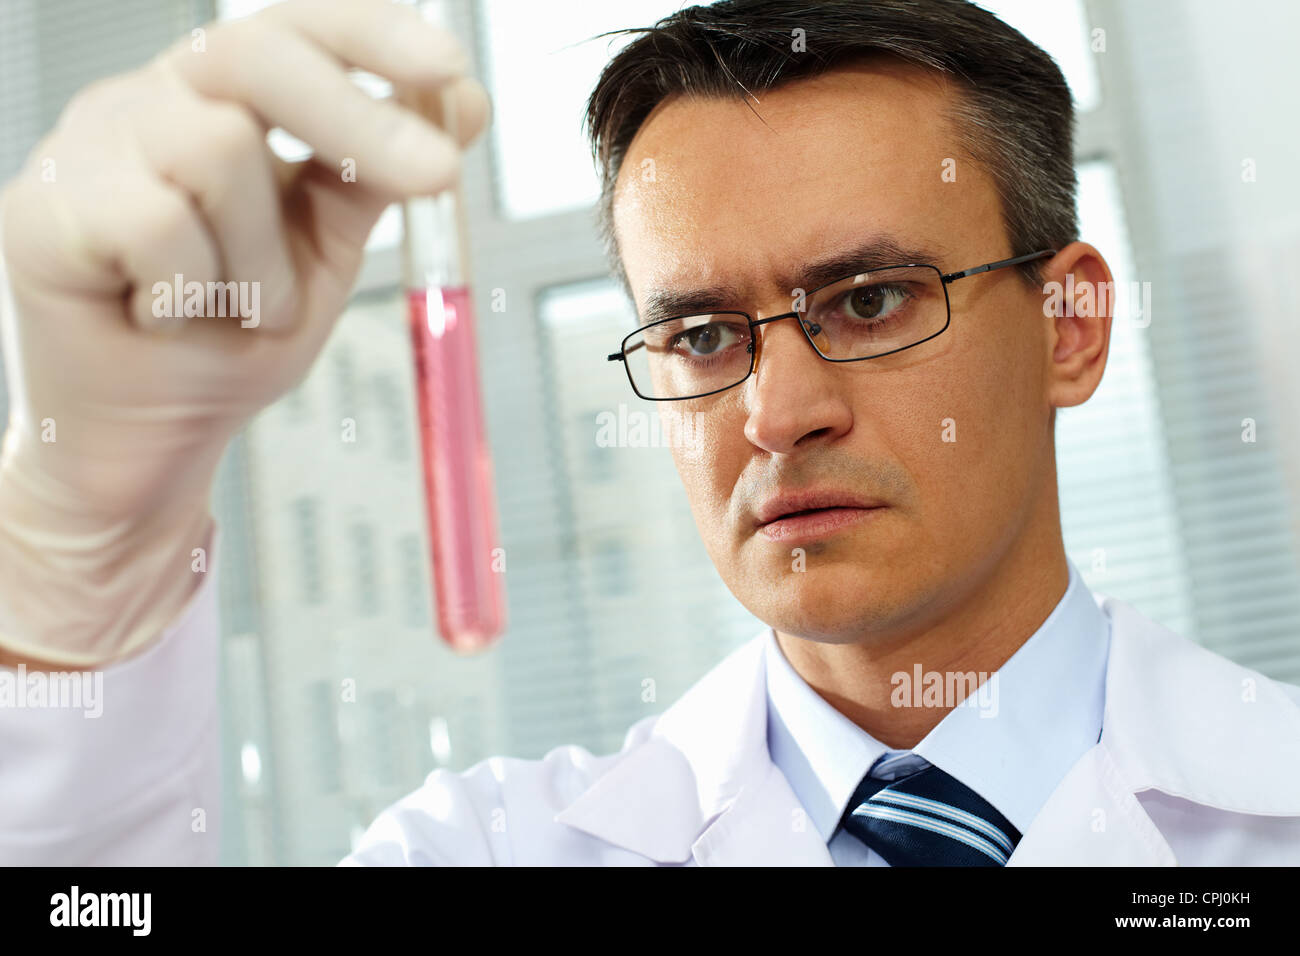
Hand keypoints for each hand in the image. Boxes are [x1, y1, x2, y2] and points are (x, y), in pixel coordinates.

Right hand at [0, 0, 490, 664]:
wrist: (155, 436)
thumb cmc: (230, 339)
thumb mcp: (326, 255)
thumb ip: (377, 178)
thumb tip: (463, 102)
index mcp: (223, 101)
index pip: (296, 28)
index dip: (373, 35)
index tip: (451, 69)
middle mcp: (152, 102)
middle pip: (256, 56)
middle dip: (358, 119)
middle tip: (438, 175)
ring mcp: (88, 146)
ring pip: (215, 148)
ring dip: (260, 260)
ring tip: (237, 308)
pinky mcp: (41, 209)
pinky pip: (157, 224)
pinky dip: (191, 292)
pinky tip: (164, 317)